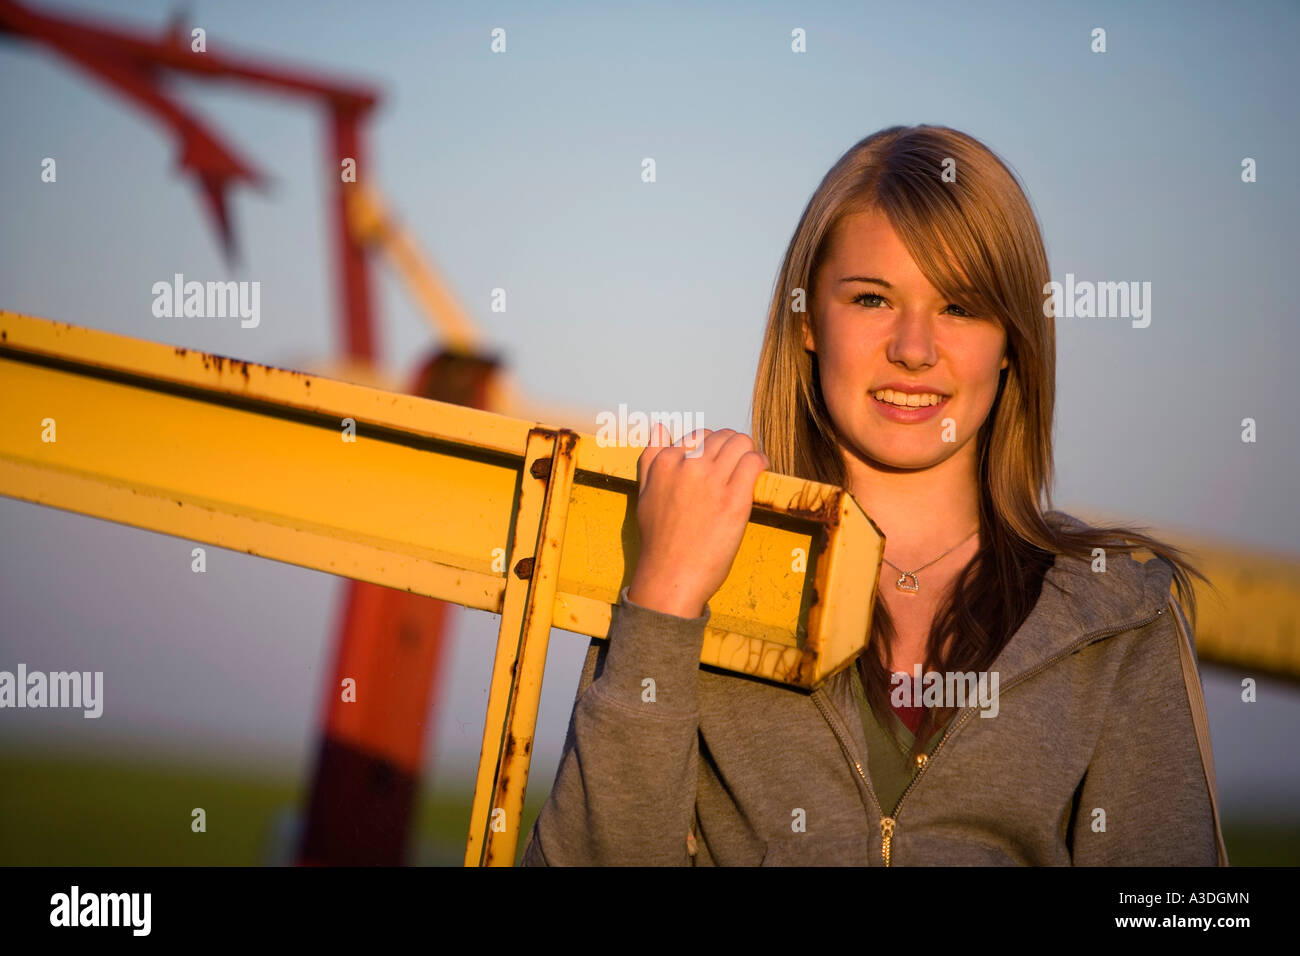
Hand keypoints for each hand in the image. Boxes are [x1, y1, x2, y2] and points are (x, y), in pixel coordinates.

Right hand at [626, 423, 769, 617]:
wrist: (670, 576)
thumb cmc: (658, 541)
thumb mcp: (644, 494)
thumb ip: (651, 458)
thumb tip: (660, 427)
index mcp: (665, 462)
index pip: (698, 435)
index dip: (710, 448)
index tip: (717, 463)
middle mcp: (688, 465)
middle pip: (721, 436)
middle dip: (731, 447)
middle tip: (737, 464)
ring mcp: (712, 481)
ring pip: (740, 442)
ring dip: (747, 451)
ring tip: (749, 465)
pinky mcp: (734, 498)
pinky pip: (754, 462)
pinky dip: (760, 462)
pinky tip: (759, 471)